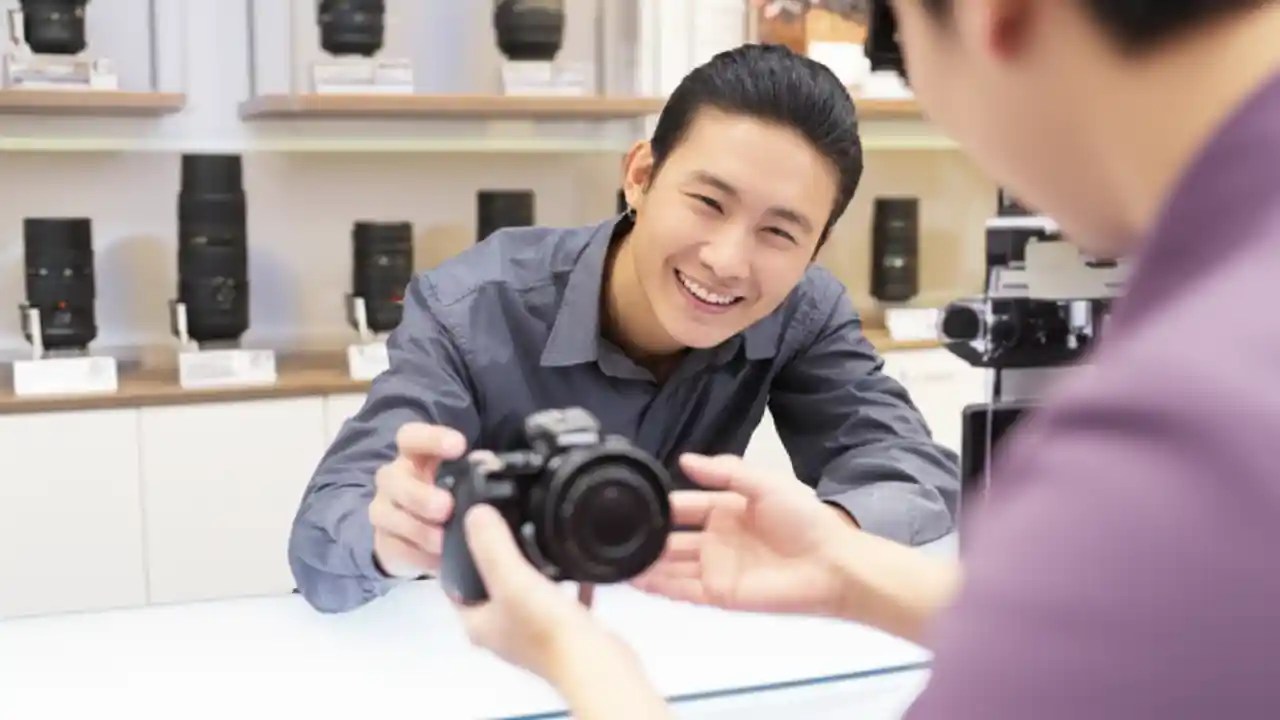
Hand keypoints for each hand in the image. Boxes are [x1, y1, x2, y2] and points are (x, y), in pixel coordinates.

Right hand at [369, 422, 467, 577]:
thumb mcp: (462, 479)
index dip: (432, 438)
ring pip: (387, 515)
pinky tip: (435, 559)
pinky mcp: (382, 541)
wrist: (420, 536)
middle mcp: (393, 478)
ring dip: (417, 529)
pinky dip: (415, 554)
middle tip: (446, 507)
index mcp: (415, 456)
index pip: (412, 437)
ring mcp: (383, 509)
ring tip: (442, 541)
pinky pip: (392, 546)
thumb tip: (490, 465)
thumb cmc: (446, 495)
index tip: (458, 446)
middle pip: (393, 478)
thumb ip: (475, 469)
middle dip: (419, 494)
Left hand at [452, 504, 617, 682]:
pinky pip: (554, 597)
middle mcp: (501, 631)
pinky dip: (560, 580)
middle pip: (488, 584)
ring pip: (521, 590)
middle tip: (502, 526)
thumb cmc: (549, 633)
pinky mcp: (558, 630)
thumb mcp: (511, 578)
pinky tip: (569, 563)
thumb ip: (491, 544)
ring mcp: (530, 632)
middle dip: (496, 556)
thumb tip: (475, 516)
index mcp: (478, 623)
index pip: (454, 583)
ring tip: (534, 538)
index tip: (469, 527)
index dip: (458, 554)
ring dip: (528, 567)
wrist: (595, 662)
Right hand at [633, 453, 855, 616]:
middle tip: (613, 530)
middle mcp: (715, 538)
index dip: (661, 503)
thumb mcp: (765, 483)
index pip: (685, 504)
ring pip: (672, 565)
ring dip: (647, 561)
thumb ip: (725, 472)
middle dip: (647, 534)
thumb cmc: (803, 520)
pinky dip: (659, 586)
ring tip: (613, 556)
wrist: (832, 564)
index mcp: (726, 509)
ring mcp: (715, 568)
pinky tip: (634, 579)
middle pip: (673, 537)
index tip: (630, 498)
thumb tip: (684, 459)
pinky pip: (682, 590)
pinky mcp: (719, 594)